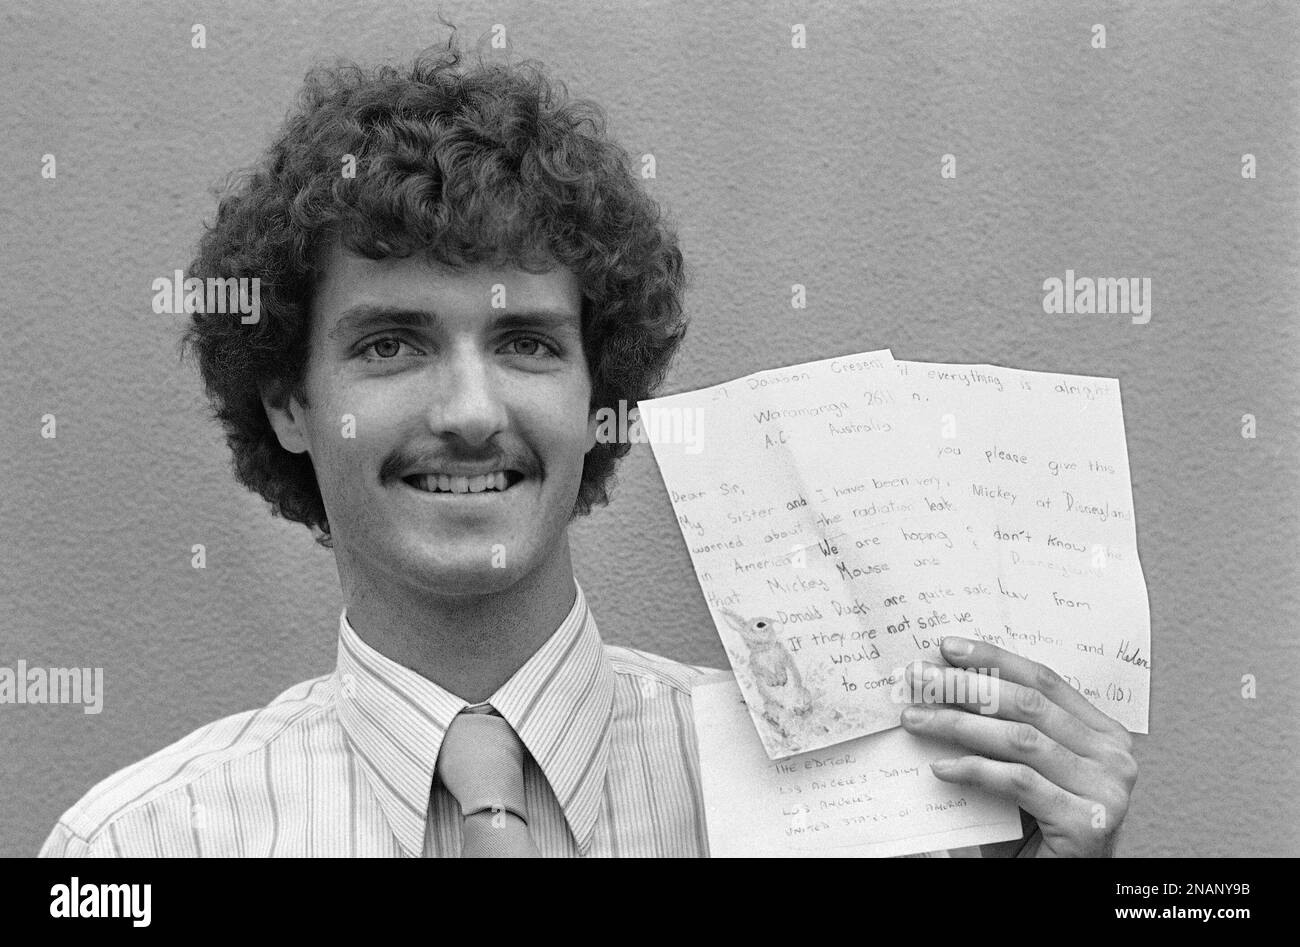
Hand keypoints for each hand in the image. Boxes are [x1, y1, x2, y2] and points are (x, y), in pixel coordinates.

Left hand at [899, 636, 1137, 856]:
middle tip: (919, 677)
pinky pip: (1018, 782)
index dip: (994, 659)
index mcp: (1104, 733)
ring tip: (916, 719)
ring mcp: (1107, 790)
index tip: (947, 647)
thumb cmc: (1037, 828)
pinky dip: (974, 770)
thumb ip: (1005, 727)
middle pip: (1029, 704)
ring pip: (1021, 739)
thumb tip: (946, 680)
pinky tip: (940, 767)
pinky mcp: (1089, 823)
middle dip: (966, 686)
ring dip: (959, 724)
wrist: (1060, 885)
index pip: (1044, 681)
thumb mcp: (1026, 768)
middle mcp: (1116, 757)